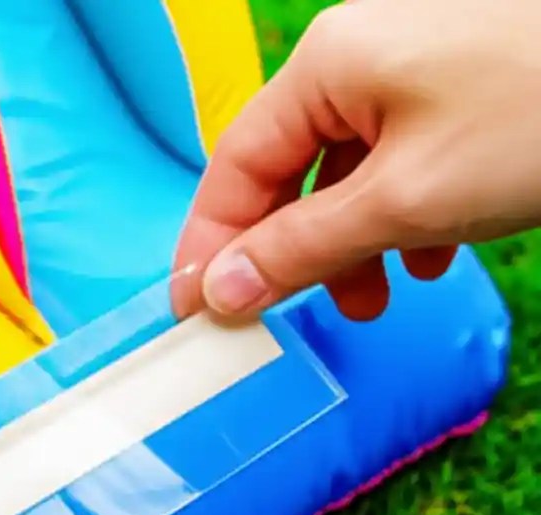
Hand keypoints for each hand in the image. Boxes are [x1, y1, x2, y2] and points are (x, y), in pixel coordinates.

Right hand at [174, 0, 540, 320]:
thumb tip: (223, 289)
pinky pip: (401, 158)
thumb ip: (303, 248)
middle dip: (292, 250)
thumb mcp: (408, 201)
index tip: (196, 310)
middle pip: (290, 168)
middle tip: (288, 317)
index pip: (237, 163)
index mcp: (329, 64)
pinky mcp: (459, 88)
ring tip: (376, 299)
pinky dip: (402, 214)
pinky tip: (432, 254)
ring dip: (352, 242)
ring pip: (349, 170)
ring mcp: (413, 67)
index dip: (211, 242)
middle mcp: (360, 56)